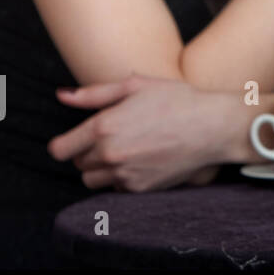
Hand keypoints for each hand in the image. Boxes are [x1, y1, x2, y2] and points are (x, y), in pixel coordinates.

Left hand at [47, 75, 238, 191]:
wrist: (213, 126)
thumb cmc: (176, 100)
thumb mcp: (136, 86)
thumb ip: (94, 93)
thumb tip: (61, 96)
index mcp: (103, 126)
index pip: (60, 149)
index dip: (64, 144)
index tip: (74, 139)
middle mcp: (110, 154)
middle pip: (77, 164)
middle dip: (88, 151)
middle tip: (112, 137)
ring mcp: (125, 174)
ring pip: (92, 180)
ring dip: (101, 168)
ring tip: (124, 151)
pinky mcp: (140, 188)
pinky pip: (116, 187)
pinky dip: (122, 177)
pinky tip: (141, 160)